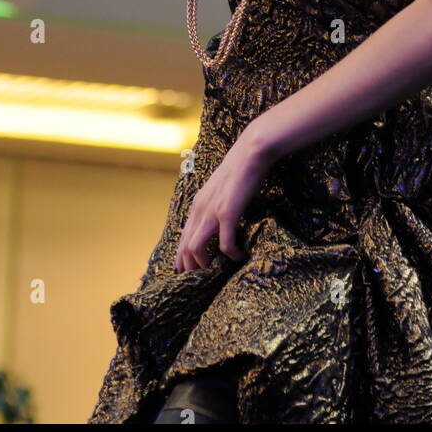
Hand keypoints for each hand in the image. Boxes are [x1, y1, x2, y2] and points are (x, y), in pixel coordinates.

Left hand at [174, 129, 274, 270]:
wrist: (250, 152)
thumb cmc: (240, 169)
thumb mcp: (221, 188)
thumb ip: (215, 203)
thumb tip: (220, 219)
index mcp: (198, 204)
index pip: (183, 236)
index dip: (182, 257)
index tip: (185, 271)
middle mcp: (200, 209)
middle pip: (185, 247)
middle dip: (190, 267)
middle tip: (200, 279)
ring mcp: (212, 211)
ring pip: (196, 248)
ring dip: (204, 264)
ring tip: (215, 271)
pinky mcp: (227, 213)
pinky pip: (225, 244)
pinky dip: (231, 254)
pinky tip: (239, 256)